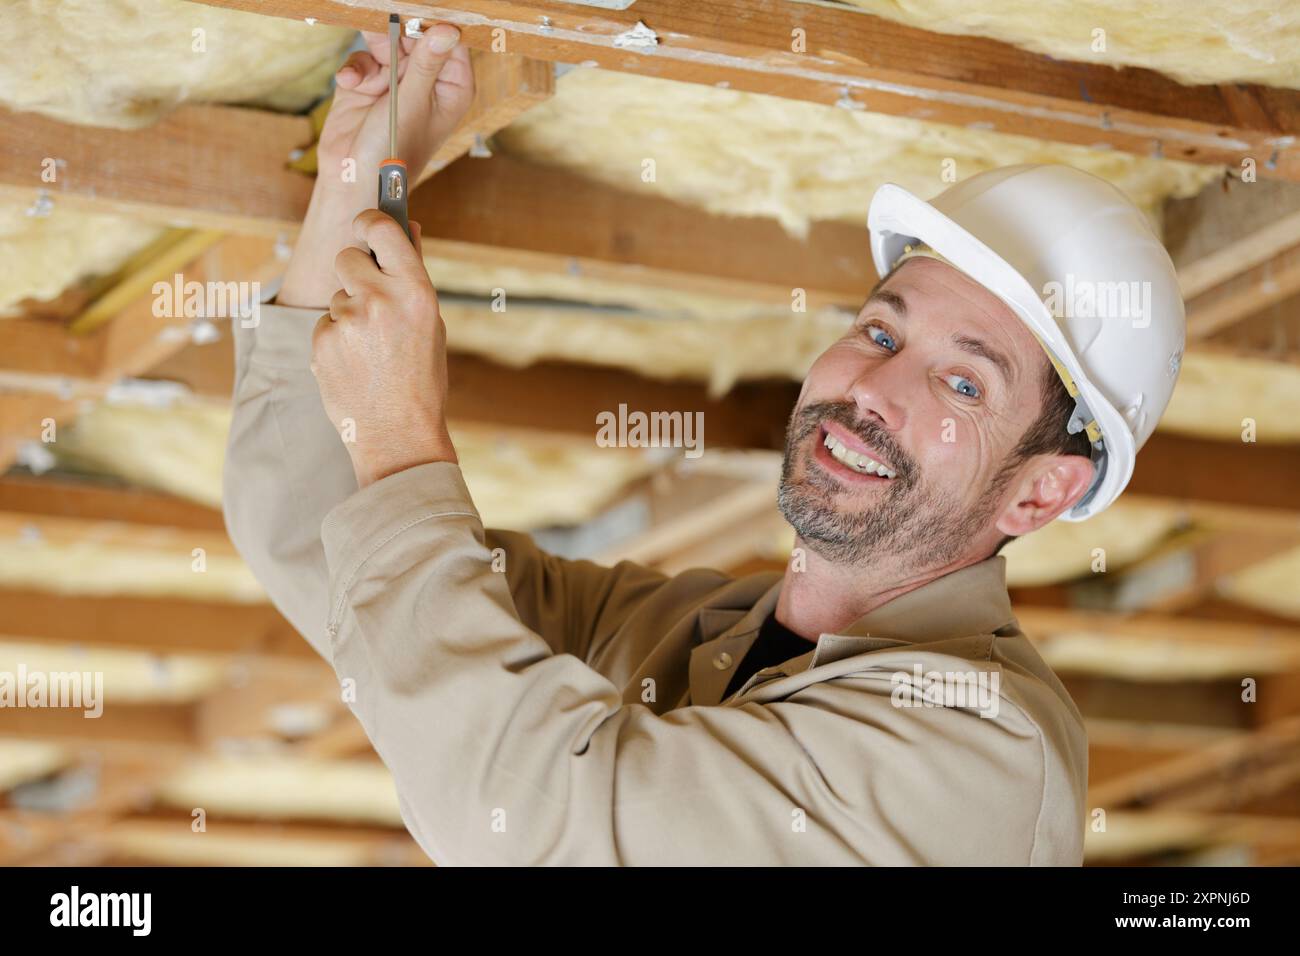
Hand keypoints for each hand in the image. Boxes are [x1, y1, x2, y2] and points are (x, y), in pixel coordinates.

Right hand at [278, 23, 474, 308]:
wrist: (352, 181)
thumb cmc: (392, 153)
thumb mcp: (410, 103)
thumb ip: (426, 63)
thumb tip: (448, 29)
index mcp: (452, 87)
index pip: (450, 41)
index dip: (432, 26)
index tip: (413, 17)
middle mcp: (427, 81)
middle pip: (415, 35)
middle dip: (395, 34)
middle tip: (381, 39)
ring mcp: (397, 81)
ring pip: (385, 41)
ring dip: (371, 52)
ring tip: (364, 74)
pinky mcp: (368, 83)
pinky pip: (362, 59)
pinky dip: (354, 69)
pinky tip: (348, 85)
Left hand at [311, 210, 457, 487]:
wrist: (399, 434)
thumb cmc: (422, 379)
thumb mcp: (431, 323)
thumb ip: (414, 275)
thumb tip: (409, 227)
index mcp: (416, 291)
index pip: (383, 228)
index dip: (370, 220)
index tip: (365, 223)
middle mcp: (380, 299)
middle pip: (348, 257)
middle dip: (354, 272)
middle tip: (369, 299)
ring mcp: (347, 321)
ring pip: (336, 296)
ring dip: (348, 313)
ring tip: (370, 350)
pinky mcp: (322, 341)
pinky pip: (325, 325)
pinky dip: (336, 340)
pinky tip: (355, 364)